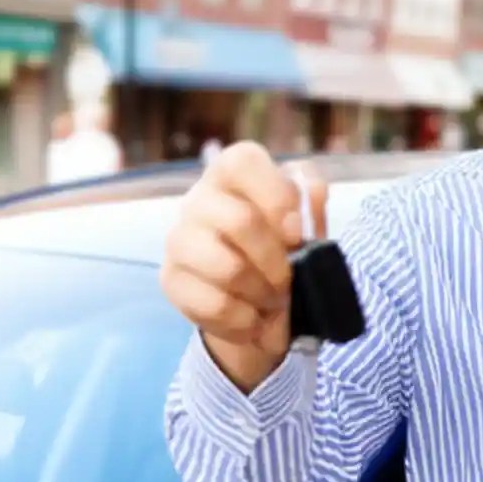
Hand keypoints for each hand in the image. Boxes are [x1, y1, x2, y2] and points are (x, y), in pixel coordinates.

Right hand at [160, 141, 327, 390]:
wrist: (256, 301)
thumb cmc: (283, 248)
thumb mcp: (308, 221)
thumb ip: (312, 201)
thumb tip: (308, 195)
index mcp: (232, 173)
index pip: (243, 162)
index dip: (276, 196)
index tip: (297, 232)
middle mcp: (199, 199)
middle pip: (240, 221)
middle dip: (276, 260)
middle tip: (289, 280)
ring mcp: (179, 238)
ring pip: (227, 268)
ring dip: (262, 293)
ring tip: (272, 301)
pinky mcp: (171, 278)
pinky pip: (214, 304)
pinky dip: (245, 319)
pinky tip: (253, 318)